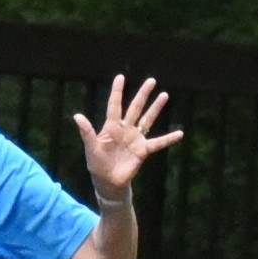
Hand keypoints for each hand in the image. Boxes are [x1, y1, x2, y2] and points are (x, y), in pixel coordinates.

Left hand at [71, 75, 183, 197]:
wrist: (108, 181)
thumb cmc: (97, 164)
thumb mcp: (91, 148)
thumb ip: (87, 132)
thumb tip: (77, 116)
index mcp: (111, 127)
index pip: (114, 105)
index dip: (117, 91)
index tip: (120, 77)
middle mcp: (125, 129)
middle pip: (135, 107)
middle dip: (142, 94)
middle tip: (151, 80)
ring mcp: (135, 138)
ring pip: (147, 119)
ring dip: (156, 108)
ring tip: (164, 95)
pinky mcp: (143, 150)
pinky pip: (158, 143)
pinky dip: (169, 139)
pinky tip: (180, 133)